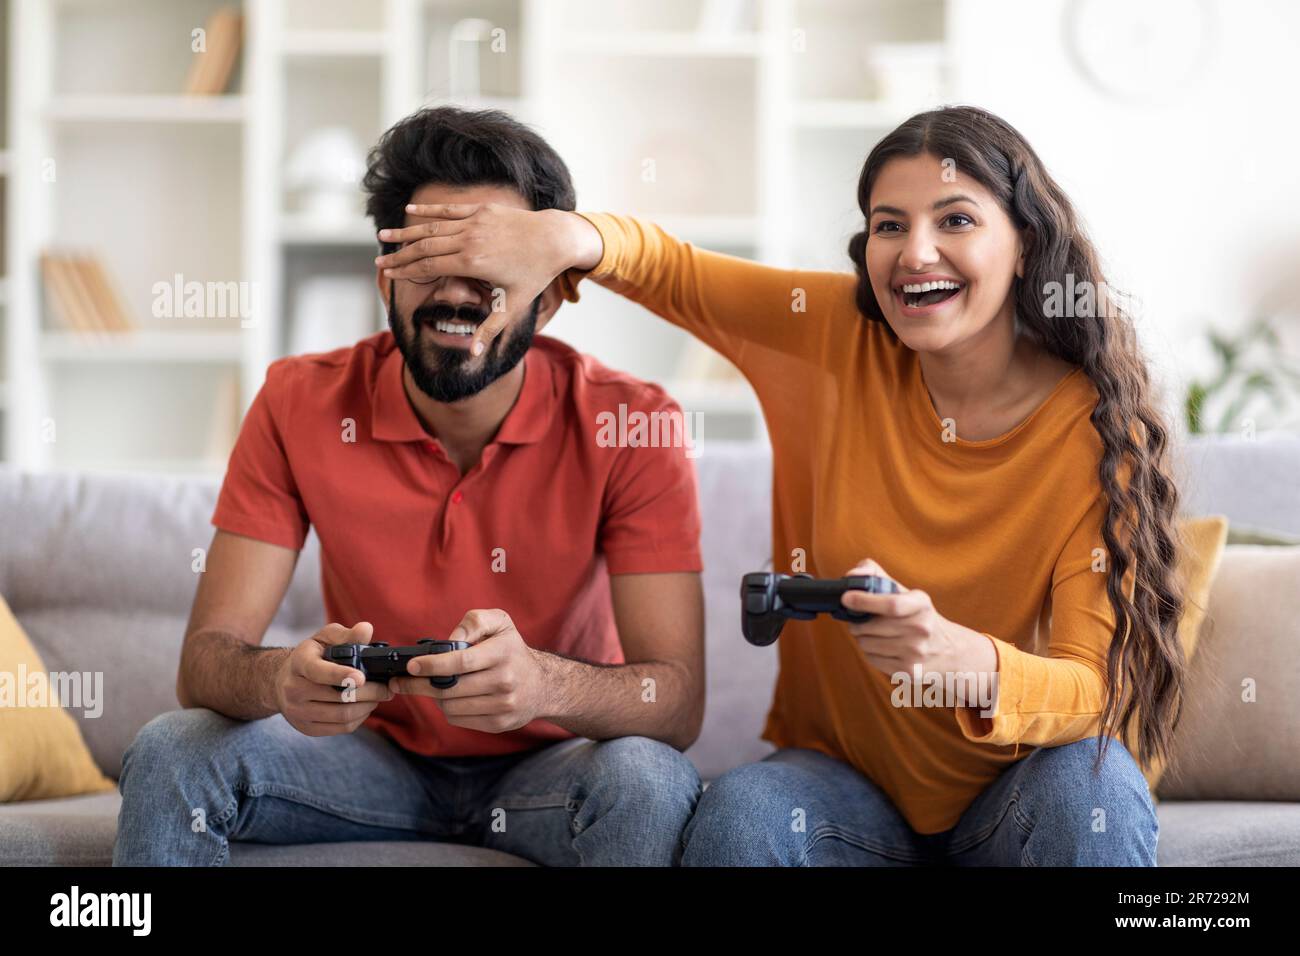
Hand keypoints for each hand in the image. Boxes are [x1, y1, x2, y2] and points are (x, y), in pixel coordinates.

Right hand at [273, 622, 393, 736]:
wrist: (282, 680)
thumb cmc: (312, 655)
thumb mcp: (325, 638)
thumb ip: (347, 635)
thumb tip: (366, 629)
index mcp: (299, 662)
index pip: (318, 671)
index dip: (341, 675)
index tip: (362, 677)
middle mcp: (293, 689)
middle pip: (338, 697)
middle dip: (369, 693)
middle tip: (386, 688)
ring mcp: (298, 712)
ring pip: (342, 715)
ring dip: (368, 707)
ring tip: (378, 696)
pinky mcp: (306, 728)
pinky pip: (341, 728)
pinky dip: (359, 718)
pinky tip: (365, 707)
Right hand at [374, 203, 601, 356]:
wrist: (555, 239)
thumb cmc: (534, 274)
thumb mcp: (513, 305)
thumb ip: (490, 327)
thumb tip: (473, 352)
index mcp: (472, 263)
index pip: (429, 266)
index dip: (406, 270)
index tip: (387, 274)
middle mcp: (469, 239)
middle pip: (424, 247)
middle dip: (399, 255)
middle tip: (378, 260)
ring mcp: (474, 221)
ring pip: (432, 227)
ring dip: (406, 232)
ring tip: (384, 236)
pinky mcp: (481, 209)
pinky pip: (448, 210)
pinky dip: (428, 211)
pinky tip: (409, 210)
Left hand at [388, 609, 549, 733]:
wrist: (543, 685)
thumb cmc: (513, 650)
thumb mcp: (500, 623)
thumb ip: (474, 621)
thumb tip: (449, 640)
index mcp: (503, 653)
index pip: (461, 662)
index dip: (432, 665)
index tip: (412, 666)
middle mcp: (505, 681)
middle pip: (450, 688)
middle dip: (420, 685)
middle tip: (401, 681)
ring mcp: (503, 705)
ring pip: (451, 707)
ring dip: (435, 697)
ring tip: (433, 686)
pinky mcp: (499, 724)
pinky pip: (460, 720)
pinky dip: (448, 709)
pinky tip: (450, 699)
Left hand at [840, 559, 994, 689]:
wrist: (949, 651)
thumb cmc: (919, 616)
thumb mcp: (908, 594)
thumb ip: (878, 577)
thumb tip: (852, 574)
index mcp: (921, 604)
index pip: (891, 604)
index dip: (864, 601)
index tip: (846, 598)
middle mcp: (921, 628)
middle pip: (871, 626)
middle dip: (855, 623)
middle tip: (856, 621)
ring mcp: (916, 652)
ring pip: (866, 644)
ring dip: (861, 638)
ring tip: (870, 634)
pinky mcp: (908, 670)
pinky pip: (872, 659)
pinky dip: (868, 652)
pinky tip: (879, 647)